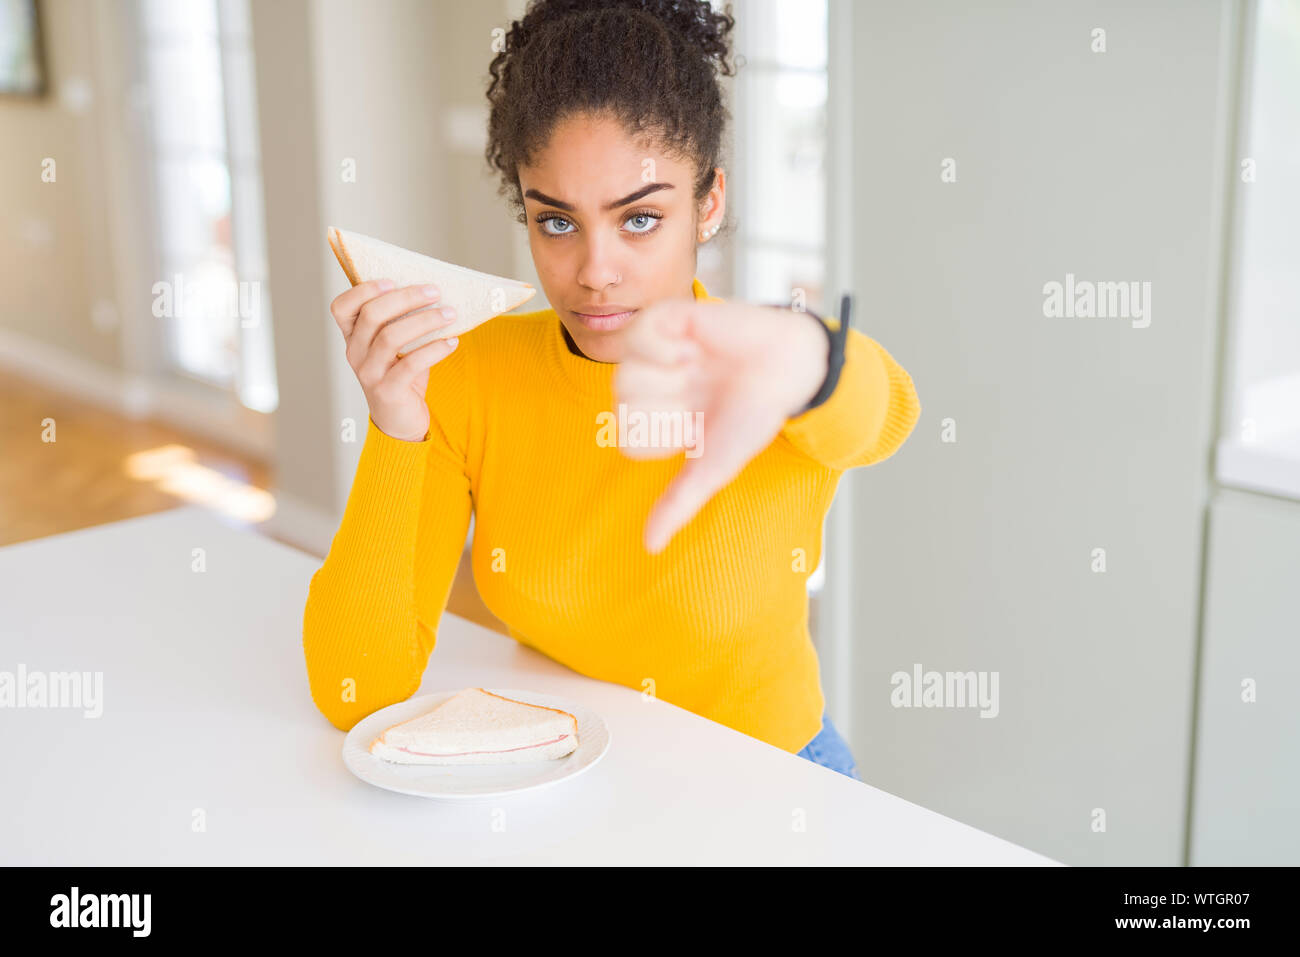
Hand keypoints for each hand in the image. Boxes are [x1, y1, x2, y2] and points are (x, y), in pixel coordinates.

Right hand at [329, 279, 461, 441]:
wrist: (401, 422)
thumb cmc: (401, 376)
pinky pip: (411, 364)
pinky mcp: (387, 391)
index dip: (363, 290)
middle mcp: (354, 353)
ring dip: (425, 321)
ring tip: (450, 314)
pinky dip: (434, 349)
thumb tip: (433, 293)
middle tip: (435, 292)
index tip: (393, 280)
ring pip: (391, 336)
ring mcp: (368, 374)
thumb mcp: (396, 348)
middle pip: (372, 315)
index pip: (342, 307)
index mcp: (353, 338)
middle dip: (406, 298)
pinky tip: (452, 342)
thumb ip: (403, 322)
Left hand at [614, 298, 828, 552]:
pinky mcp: (666, 317)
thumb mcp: (713, 467)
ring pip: (625, 375)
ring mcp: (655, 350)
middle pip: (623, 407)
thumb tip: (650, 547)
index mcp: (659, 418)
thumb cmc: (754, 416)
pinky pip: (637, 335)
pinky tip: (692, 346)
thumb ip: (678, 503)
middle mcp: (652, 385)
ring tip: (699, 366)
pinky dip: (664, 346)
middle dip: (670, 406)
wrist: (790, 369)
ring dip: (671, 377)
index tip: (699, 423)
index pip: (629, 440)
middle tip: (702, 391)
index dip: (668, 436)